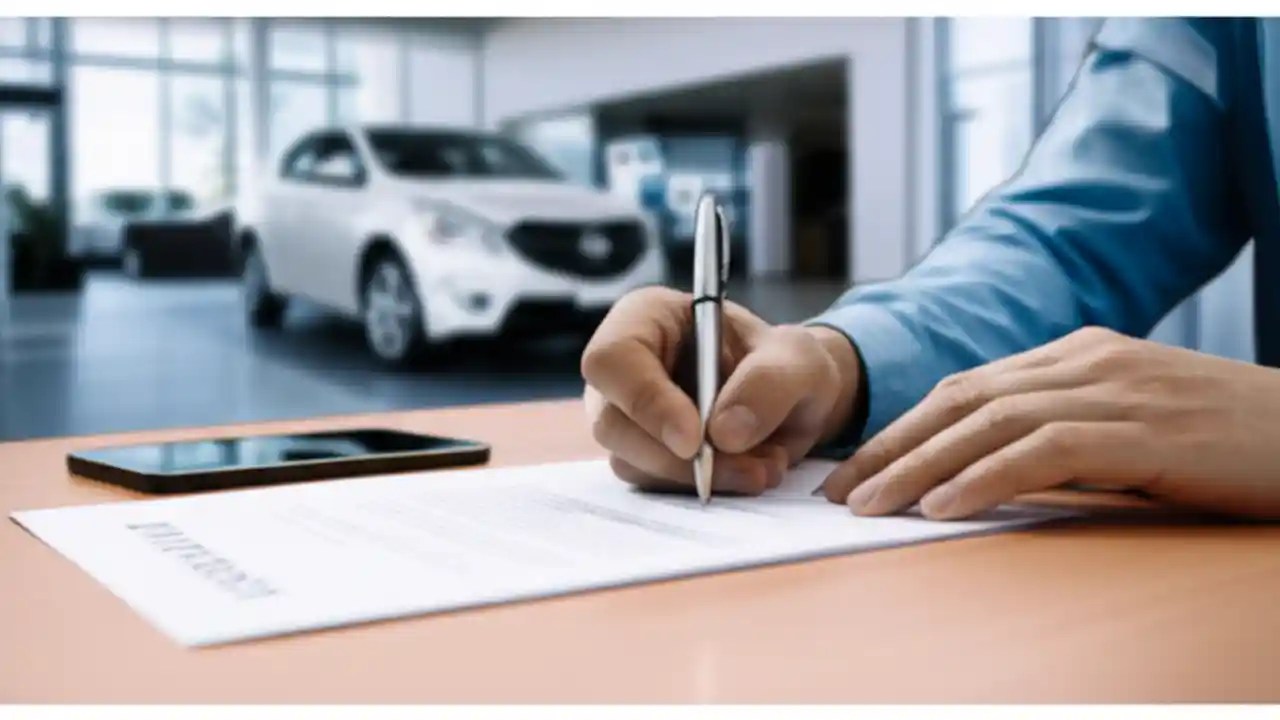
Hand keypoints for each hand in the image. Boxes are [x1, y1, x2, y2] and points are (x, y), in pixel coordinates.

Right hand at [581, 286, 860, 494]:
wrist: (795, 403)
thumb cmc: (785, 363)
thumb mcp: (798, 359)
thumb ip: (768, 384)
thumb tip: (723, 433)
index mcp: (645, 319)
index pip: (613, 360)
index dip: (645, 402)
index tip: (694, 440)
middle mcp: (623, 371)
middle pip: (613, 424)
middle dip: (679, 459)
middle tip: (748, 469)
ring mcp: (627, 419)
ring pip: (632, 463)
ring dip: (699, 478)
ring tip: (763, 467)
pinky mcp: (643, 459)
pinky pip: (654, 486)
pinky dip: (705, 488)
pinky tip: (748, 473)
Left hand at [823, 326, 1279, 519]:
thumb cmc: (1227, 442)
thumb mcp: (1132, 428)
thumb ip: (1064, 437)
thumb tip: (983, 476)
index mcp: (1079, 354)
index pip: (967, 387)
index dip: (903, 428)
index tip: (856, 469)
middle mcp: (1087, 360)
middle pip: (961, 399)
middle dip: (891, 445)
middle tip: (838, 492)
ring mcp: (1117, 389)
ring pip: (989, 421)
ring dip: (920, 465)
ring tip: (870, 505)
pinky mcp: (1146, 429)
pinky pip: (1044, 450)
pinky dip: (985, 477)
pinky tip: (943, 507)